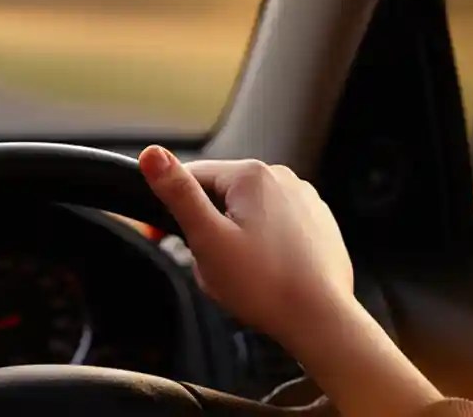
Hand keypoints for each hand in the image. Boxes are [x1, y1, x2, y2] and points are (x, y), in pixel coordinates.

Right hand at [140, 146, 443, 416]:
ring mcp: (305, 199)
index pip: (193, 177)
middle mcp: (282, 177)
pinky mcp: (319, 222)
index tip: (163, 238)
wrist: (321, 320)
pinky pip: (277, 225)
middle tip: (213, 266)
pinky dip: (266, 244)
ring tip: (244, 273)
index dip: (173, 208)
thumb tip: (151, 153)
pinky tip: (268, 272)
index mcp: (251, 175)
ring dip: (237, 236)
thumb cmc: (263, 285)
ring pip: (249, 212)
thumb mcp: (207, 239)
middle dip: (210, 227)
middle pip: (223, 196)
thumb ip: (178, 194)